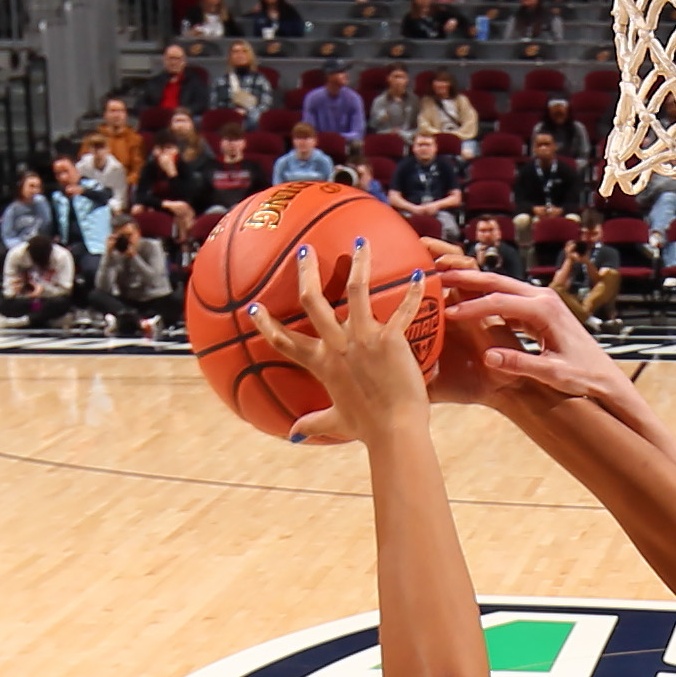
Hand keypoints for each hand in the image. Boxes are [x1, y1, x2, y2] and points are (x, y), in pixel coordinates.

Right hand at [244, 234, 431, 445]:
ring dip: (358, 262)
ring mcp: (362, 339)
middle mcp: (337, 345)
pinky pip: (403, 310)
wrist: (394, 433)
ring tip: (361, 242)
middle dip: (306, 272)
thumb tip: (294, 434)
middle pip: (312, 300)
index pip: (285, 342)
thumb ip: (315, 422)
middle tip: (305, 250)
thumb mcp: (336, 423)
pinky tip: (421, 275)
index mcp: (322, 364)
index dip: (266, 325)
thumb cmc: (367, 429)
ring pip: (355, 289)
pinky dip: (414, 293)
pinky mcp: (389, 340)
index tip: (253, 308)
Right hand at [437, 265, 629, 408]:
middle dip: (467, 280)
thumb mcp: (553, 374)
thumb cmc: (583, 377)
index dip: (471, 308)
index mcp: (545, 311)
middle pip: (498, 283)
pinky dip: (488, 296)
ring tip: (447, 282)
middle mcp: (544, 298)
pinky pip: (510, 297)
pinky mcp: (542, 308)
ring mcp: (543, 300)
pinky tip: (469, 299)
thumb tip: (488, 357)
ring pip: (503, 286)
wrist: (605, 377)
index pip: (499, 303)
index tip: (447, 314)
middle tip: (437, 277)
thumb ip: (521, 364)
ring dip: (475, 284)